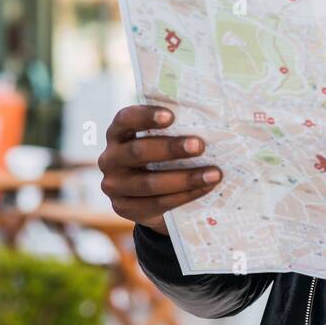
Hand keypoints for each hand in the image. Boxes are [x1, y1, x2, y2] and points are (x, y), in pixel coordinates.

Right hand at [98, 106, 221, 233]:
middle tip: (200, 145)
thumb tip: (215, 120)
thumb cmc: (161, 157)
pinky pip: (156, 203)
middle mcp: (110, 158)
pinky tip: (205, 188)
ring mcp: (114, 185)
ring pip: (149, 183)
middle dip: (171, 149)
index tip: (171, 116)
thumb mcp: (162, 140)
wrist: (149, 196)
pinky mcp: (124, 208)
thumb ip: (176, 130)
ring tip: (214, 173)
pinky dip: (184, 196)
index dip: (145, 116)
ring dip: (185, 178)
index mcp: (118, 133)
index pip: (125, 118)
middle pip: (138, 152)